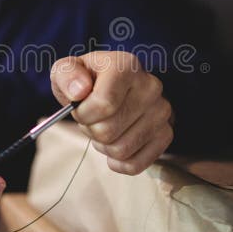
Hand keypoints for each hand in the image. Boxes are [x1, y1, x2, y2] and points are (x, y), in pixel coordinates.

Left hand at [51, 51, 173, 174]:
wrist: (109, 88)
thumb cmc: (87, 80)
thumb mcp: (67, 70)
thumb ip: (66, 75)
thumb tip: (79, 91)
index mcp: (127, 67)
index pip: (104, 104)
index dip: (83, 114)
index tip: (79, 108)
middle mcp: (151, 87)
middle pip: (108, 131)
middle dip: (91, 130)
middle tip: (93, 118)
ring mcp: (161, 112)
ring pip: (121, 150)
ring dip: (104, 145)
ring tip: (104, 126)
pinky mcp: (165, 134)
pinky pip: (135, 164)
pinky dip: (118, 162)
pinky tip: (115, 143)